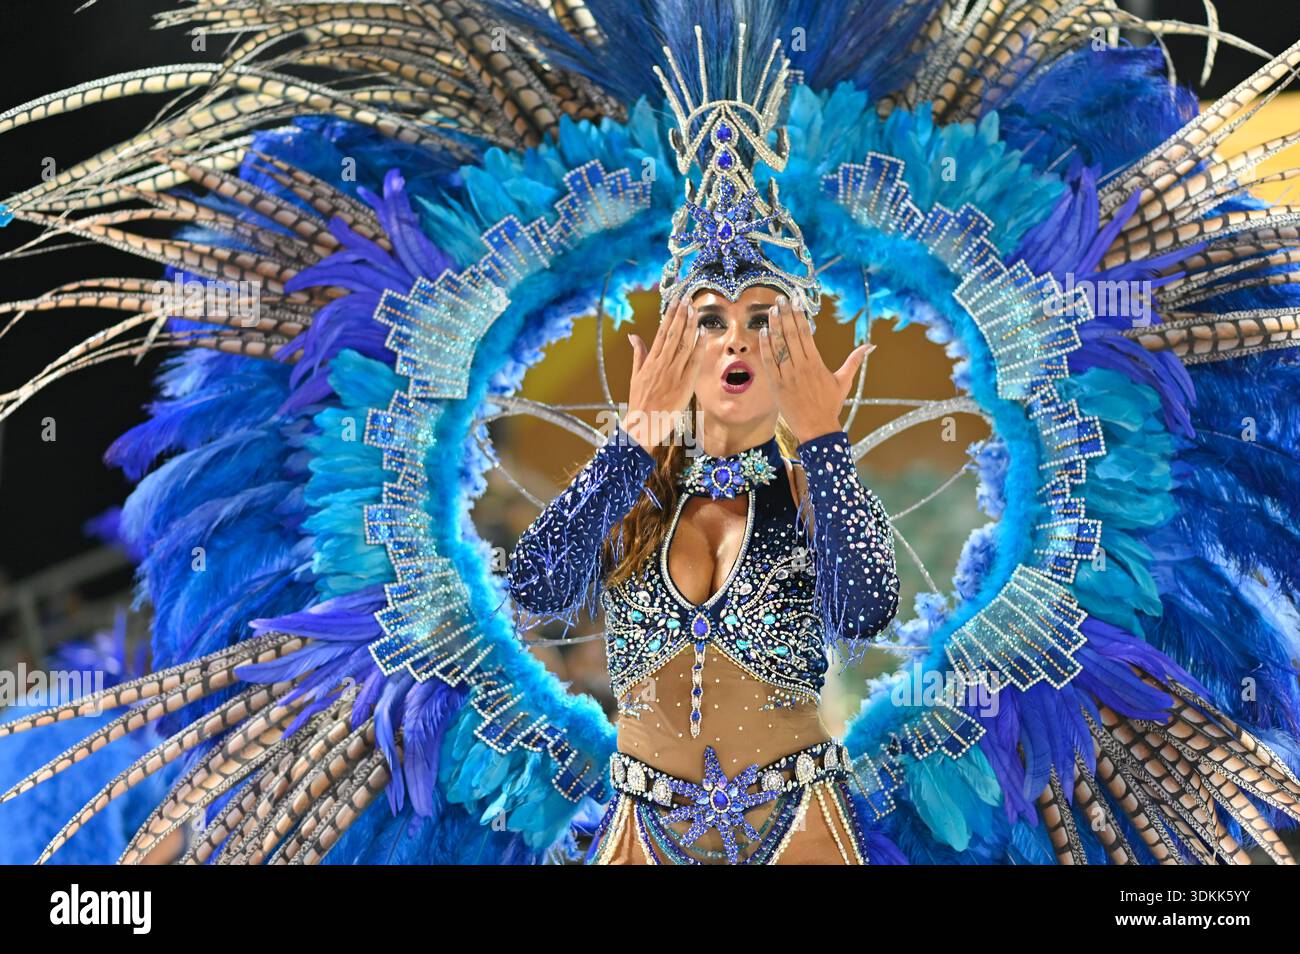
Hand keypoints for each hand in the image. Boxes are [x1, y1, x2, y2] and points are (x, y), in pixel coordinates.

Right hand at [622, 289, 704, 449]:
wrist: (642, 426)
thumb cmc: (640, 404)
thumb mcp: (635, 376)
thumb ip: (638, 354)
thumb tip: (633, 335)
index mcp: (650, 362)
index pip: (661, 333)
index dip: (670, 315)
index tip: (676, 301)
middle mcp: (661, 365)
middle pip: (673, 334)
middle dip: (681, 315)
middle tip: (688, 298)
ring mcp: (672, 374)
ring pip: (684, 345)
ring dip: (691, 326)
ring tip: (696, 310)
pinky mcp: (683, 385)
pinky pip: (693, 362)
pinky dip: (698, 347)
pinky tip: (703, 334)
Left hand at [757, 294, 874, 444]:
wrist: (817, 429)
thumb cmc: (830, 405)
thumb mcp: (844, 381)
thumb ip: (855, 360)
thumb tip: (871, 346)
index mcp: (816, 364)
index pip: (805, 334)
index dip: (799, 316)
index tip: (795, 302)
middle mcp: (801, 367)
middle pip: (791, 335)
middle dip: (785, 315)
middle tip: (780, 299)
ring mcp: (787, 376)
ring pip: (779, 346)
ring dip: (774, 326)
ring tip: (771, 310)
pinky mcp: (776, 385)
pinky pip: (768, 362)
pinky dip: (765, 346)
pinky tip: (763, 332)